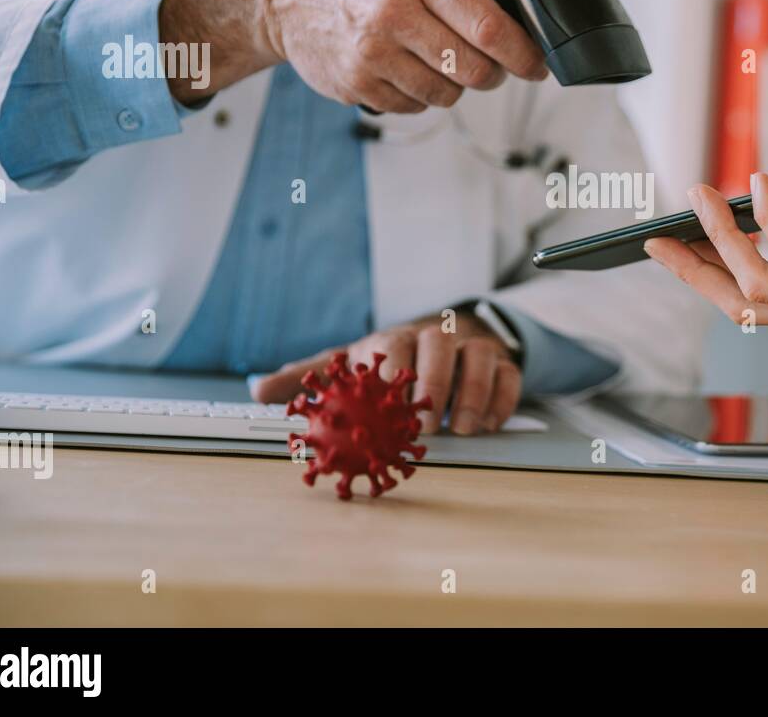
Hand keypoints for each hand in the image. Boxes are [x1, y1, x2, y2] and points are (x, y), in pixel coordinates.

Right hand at [161, 0, 547, 107]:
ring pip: (446, 92)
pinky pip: (413, 106)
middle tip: (493, 64)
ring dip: (457, 83)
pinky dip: (422, 93)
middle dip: (494, 72)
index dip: (522, 52)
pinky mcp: (357, 85)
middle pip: (474, 69)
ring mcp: (372, 55)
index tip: (536, 62)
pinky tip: (410, 68)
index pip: (487, 27)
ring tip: (445, 59)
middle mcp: (391, 14)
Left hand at [248, 310, 521, 434]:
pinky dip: (500, 401)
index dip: (393, 371)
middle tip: (426, 422)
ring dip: (471, 395)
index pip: (395, 345)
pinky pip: (508, 377)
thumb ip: (309, 378)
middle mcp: (436, 338)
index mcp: (395, 338)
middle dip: (435, 382)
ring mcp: (472, 349)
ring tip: (462, 430)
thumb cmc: (389, 359)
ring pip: (480, 360)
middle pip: (441, 346)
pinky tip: (488, 424)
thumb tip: (259, 391)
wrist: (447, 337)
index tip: (388, 400)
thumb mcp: (348, 363)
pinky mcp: (501, 363)